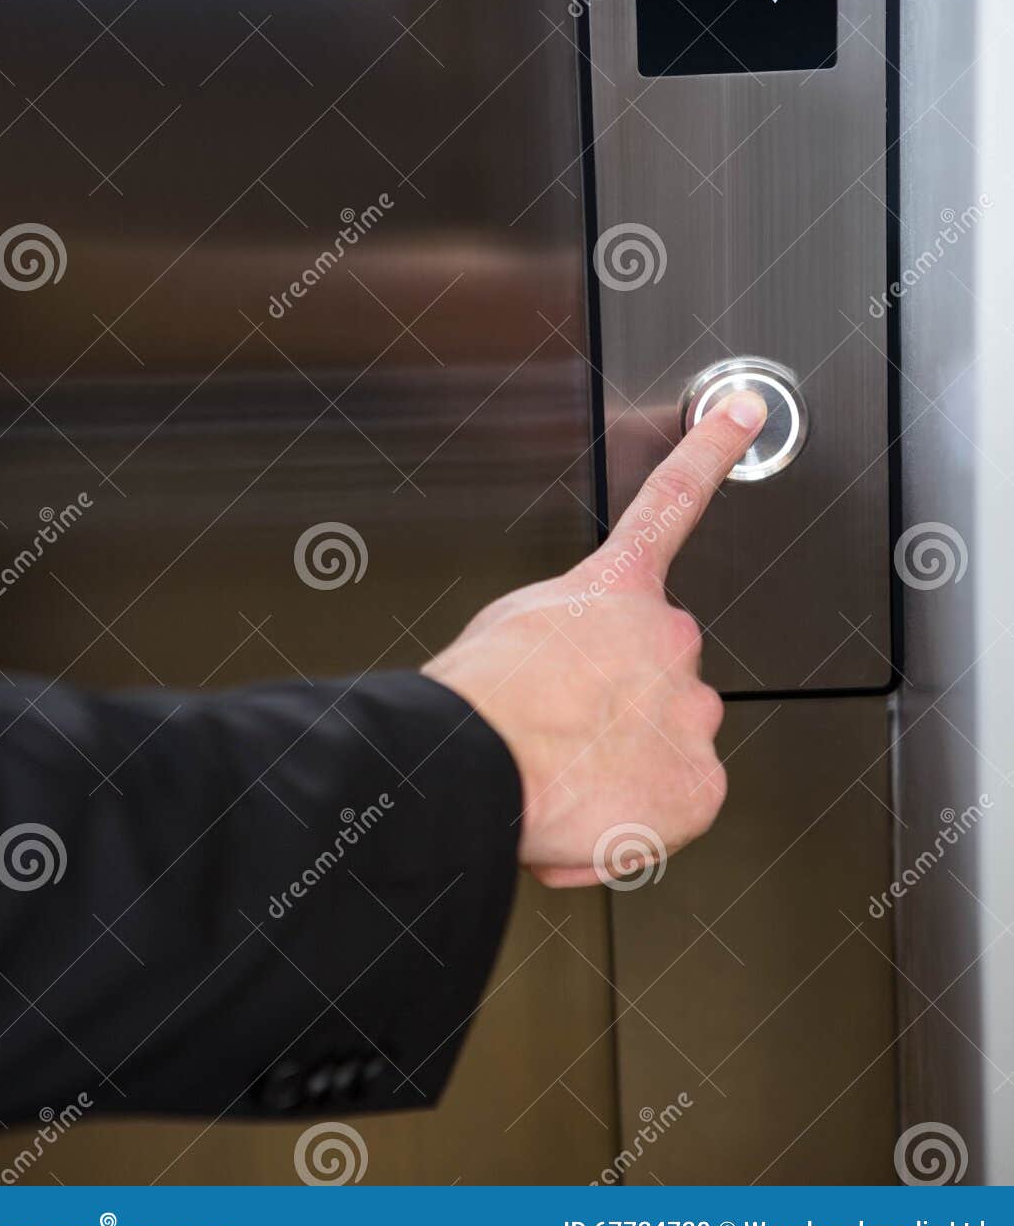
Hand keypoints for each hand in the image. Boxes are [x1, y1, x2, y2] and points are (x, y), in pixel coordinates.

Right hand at [422, 391, 766, 885]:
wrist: (479, 760)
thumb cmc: (480, 698)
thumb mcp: (511, 628)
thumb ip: (569, 635)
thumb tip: (570, 676)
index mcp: (618, 587)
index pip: (672, 502)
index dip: (713, 451)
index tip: (746, 412)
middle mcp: (670, 637)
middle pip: (666, 670)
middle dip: (628, 701)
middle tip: (569, 729)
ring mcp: (691, 710)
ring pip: (673, 738)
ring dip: (634, 758)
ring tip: (572, 774)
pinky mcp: (699, 782)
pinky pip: (680, 800)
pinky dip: (643, 813)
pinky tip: (594, 809)